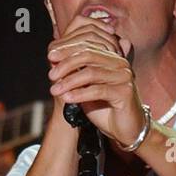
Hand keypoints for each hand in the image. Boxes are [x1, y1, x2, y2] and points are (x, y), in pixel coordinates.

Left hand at [47, 15, 144, 145]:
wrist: (125, 130)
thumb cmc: (105, 109)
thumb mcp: (86, 89)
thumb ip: (75, 76)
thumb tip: (54, 64)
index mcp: (111, 57)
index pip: (88, 45)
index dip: (68, 49)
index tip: (50, 56)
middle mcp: (119, 63)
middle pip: (89, 55)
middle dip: (66, 63)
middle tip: (51, 74)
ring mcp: (124, 76)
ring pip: (92, 72)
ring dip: (70, 81)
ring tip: (55, 90)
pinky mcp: (125, 92)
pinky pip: (98, 90)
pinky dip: (80, 94)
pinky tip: (67, 99)